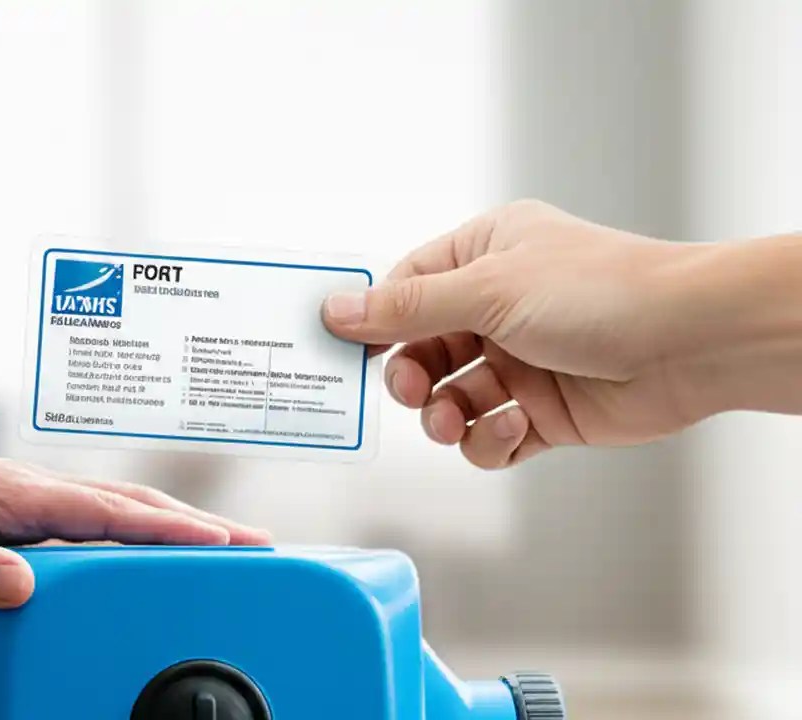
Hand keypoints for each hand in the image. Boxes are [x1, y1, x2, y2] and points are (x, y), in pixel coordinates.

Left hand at [0, 458, 270, 613]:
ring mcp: (23, 500)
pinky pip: (89, 524)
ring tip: (219, 550)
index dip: (171, 529)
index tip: (225, 544)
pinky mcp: (14, 517)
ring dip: (169, 527)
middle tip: (253, 547)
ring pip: (114, 510)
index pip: (108, 511)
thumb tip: (26, 582)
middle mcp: (26, 488)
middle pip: (128, 503)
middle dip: (194, 524)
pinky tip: (147, 554)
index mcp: (12, 492)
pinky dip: (132, 535)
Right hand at [320, 199, 768, 468]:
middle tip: (409, 390)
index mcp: (487, 254)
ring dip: (443, 415)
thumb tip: (336, 310)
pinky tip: (512, 427)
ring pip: (450, 399)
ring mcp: (521, 361)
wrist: (691, 343)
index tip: (345, 349)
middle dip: (409, 376)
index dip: (375, 319)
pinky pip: (489, 435)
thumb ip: (405, 308)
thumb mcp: (487, 289)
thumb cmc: (601, 292)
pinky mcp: (542, 412)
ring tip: (452, 418)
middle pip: (422, 348)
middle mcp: (501, 306)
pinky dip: (490, 439)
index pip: (408, 285)